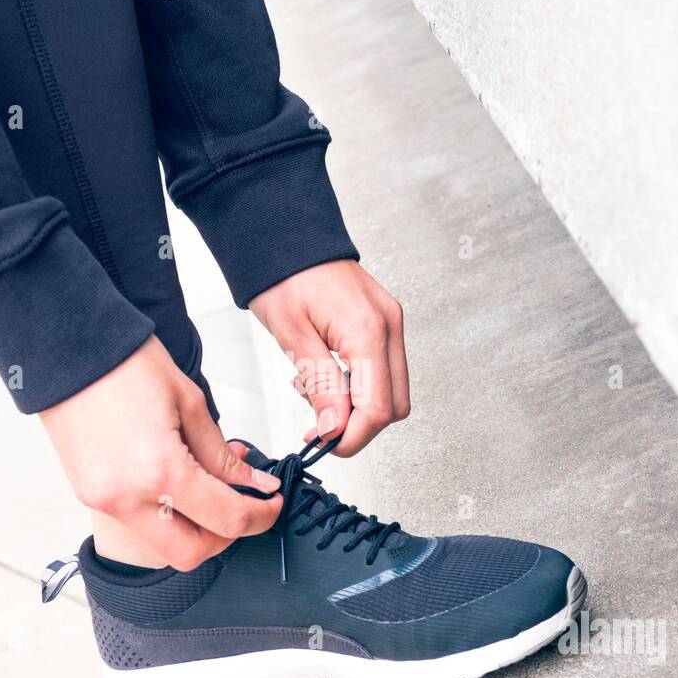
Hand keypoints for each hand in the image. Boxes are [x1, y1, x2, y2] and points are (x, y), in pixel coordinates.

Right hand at [41, 336, 281, 568]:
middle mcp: (127, 497)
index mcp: (160, 471)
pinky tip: (176, 482)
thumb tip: (253, 484)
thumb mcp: (191, 404)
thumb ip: (223, 456)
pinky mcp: (90, 495)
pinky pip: (137, 522)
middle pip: (192, 553)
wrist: (68, 350)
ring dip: (194, 529)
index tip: (271, 502)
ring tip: (209, 491)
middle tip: (243, 507)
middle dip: (225, 536)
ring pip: (162, 545)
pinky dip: (164, 513)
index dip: (260, 516)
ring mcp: (104, 501)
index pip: (227, 519)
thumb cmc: (125, 363)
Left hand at [249, 260, 409, 457]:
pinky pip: (383, 369)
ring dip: (357, 405)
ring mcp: (391, 324)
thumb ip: (320, 385)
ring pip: (391, 390)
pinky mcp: (384, 323)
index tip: (322, 442)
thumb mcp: (293, 336)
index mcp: (368, 331)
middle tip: (317, 420)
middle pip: (395, 405)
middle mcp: (389, 327)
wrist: (286, 236)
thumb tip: (335, 429)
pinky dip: (359, 384)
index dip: (352, 436)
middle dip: (358, 424)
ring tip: (315, 389)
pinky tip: (327, 373)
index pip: (378, 408)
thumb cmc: (283, 277)